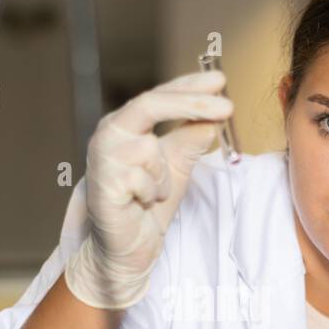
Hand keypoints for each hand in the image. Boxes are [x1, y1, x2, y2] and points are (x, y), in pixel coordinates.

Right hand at [63, 71, 232, 308]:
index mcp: (127, 124)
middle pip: (149, 103)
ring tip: (154, 193)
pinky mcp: (102, 183)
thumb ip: (192, 138)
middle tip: (226, 107)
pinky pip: (142, 179)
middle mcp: (110, 133)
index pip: (159, 94)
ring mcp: (102, 157)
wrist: (128, 247)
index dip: (189, 85)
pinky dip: (151, 194)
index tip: (220, 81)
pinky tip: (140, 204)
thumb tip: (215, 114)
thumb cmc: (148, 204)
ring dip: (164, 175)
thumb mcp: (178, 165)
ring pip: (149, 148)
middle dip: (191, 104)